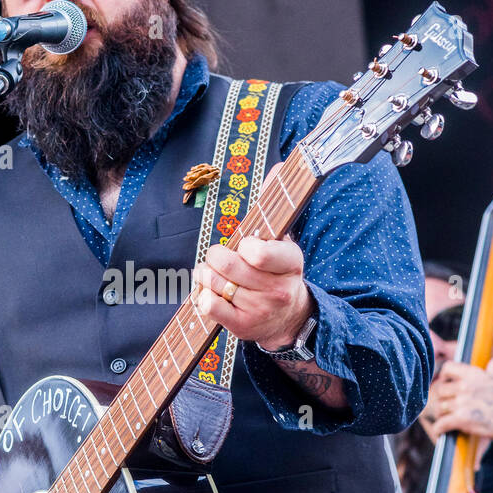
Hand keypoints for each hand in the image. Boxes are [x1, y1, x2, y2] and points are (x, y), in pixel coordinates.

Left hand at [191, 168, 311, 348]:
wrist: (287, 319)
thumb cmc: (277, 271)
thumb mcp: (282, 240)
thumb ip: (275, 206)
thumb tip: (281, 166)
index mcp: (290, 263)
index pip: (259, 253)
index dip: (244, 245)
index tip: (244, 244)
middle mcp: (278, 289)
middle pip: (229, 266)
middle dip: (215, 256)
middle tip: (217, 255)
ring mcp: (260, 310)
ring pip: (215, 284)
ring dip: (205, 274)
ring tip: (210, 272)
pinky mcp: (242, 327)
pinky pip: (209, 307)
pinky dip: (201, 295)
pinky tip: (207, 290)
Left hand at [423, 353, 492, 443]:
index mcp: (474, 374)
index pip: (447, 368)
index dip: (444, 377)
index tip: (446, 385)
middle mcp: (466, 385)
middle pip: (440, 390)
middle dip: (441, 399)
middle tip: (446, 408)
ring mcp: (464, 402)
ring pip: (440, 407)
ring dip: (441, 415)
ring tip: (446, 420)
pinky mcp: (463, 419)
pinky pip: (442, 424)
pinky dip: (439, 429)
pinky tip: (442, 433)